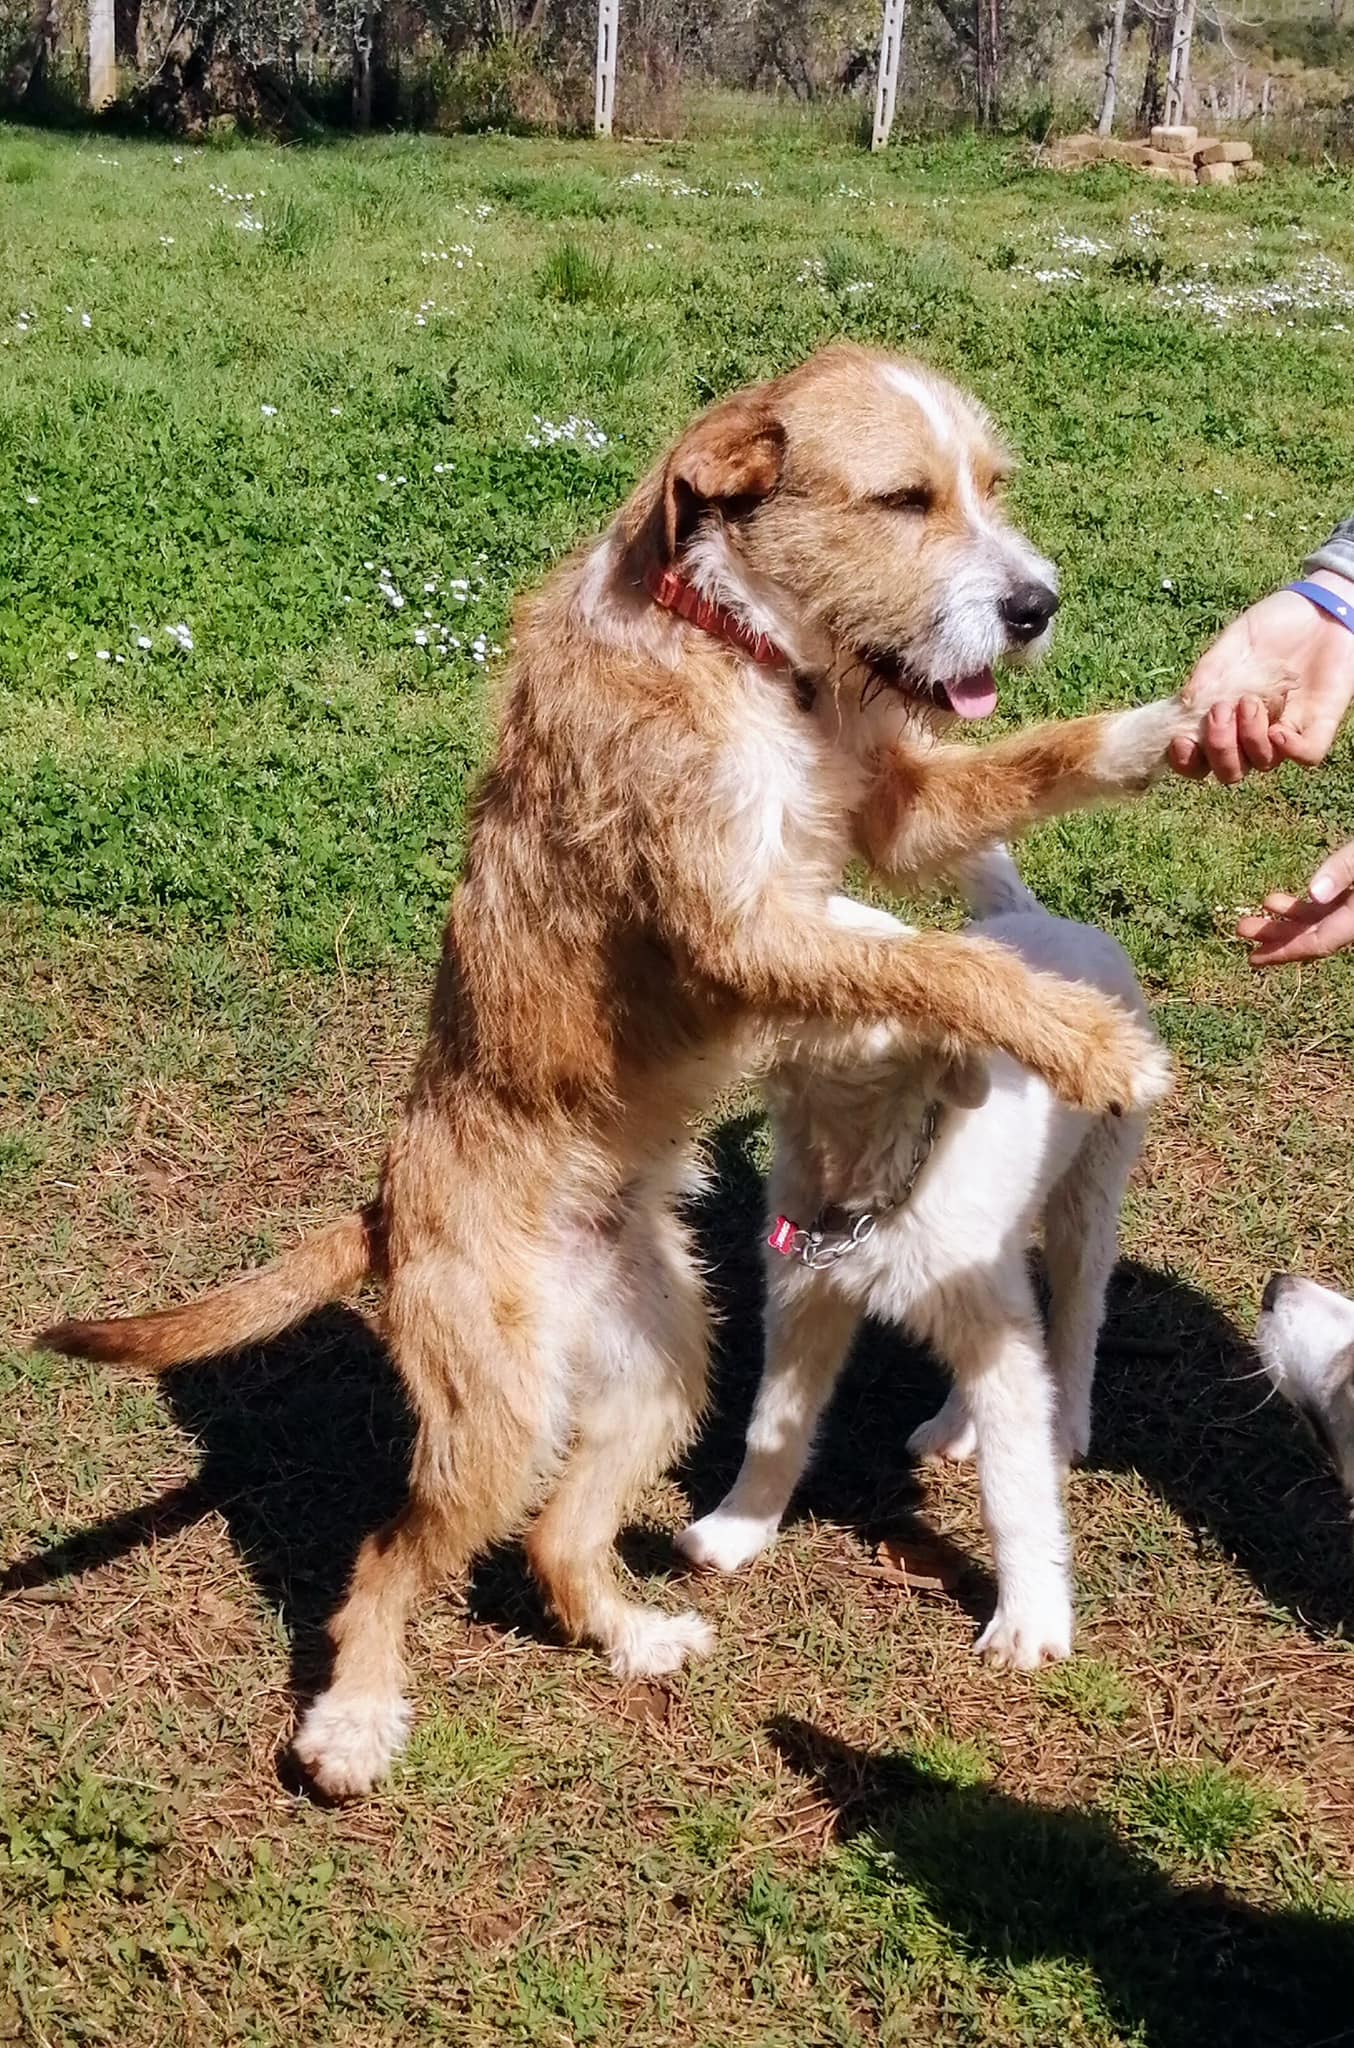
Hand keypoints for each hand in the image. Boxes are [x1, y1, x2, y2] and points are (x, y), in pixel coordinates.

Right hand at [1169, 571, 1353, 782]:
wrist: (1322, 607)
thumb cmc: (1276, 623)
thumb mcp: (1236, 641)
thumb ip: (1211, 670)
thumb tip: (1186, 702)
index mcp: (1225, 716)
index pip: (1201, 758)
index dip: (1187, 762)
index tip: (1181, 740)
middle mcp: (1252, 731)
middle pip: (1229, 771)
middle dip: (1218, 750)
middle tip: (1220, 712)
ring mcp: (1286, 730)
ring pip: (1262, 764)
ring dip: (1249, 740)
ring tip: (1250, 702)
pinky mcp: (1319, 724)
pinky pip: (1307, 755)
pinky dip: (1290, 750)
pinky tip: (1278, 730)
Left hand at [1237, 841, 1353, 966]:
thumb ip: (1343, 871)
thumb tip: (1313, 893)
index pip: (1318, 943)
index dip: (1285, 952)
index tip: (1254, 958)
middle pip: (1311, 936)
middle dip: (1274, 937)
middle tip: (1240, 929)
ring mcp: (1351, 908)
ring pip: (1313, 924)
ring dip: (1280, 922)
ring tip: (1246, 922)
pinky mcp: (1349, 897)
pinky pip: (1320, 910)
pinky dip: (1296, 908)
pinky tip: (1271, 903)